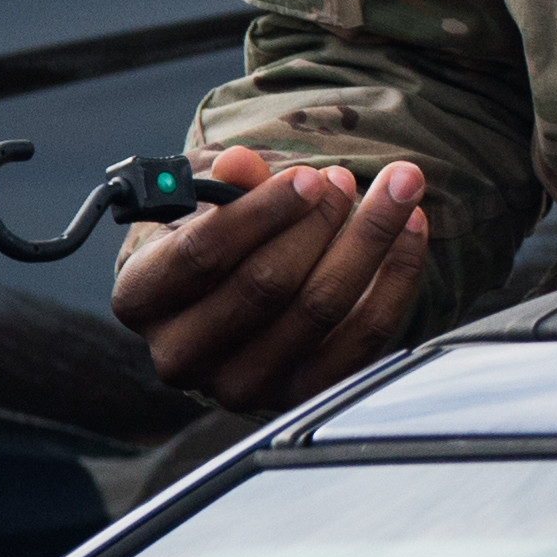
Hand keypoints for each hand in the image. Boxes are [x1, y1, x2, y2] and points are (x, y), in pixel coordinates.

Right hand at [111, 148, 431, 414]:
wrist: (234, 301)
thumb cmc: (221, 245)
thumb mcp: (208, 209)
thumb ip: (227, 186)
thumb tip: (240, 162)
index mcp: (142, 300)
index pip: (200, 256)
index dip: (263, 212)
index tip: (309, 176)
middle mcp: (181, 354)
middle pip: (266, 283)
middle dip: (320, 221)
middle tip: (346, 179)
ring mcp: (240, 385)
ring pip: (320, 307)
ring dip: (369, 238)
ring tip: (396, 189)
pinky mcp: (300, 394)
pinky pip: (364, 335)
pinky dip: (398, 274)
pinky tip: (414, 227)